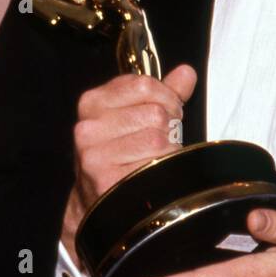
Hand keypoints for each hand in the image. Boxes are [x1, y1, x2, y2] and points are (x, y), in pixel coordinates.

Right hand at [61, 63, 196, 258]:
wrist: (97, 203)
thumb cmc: (122, 155)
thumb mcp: (136, 116)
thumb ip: (162, 93)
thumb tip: (187, 72)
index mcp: (93, 102)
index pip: (145, 83)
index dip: (166, 98)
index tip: (165, 112)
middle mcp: (88, 126)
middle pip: (156, 112)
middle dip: (169, 127)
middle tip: (161, 142)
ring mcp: (93, 153)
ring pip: (158, 138)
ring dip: (167, 151)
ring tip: (154, 159)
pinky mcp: (104, 178)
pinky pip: (154, 163)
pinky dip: (162, 169)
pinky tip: (150, 174)